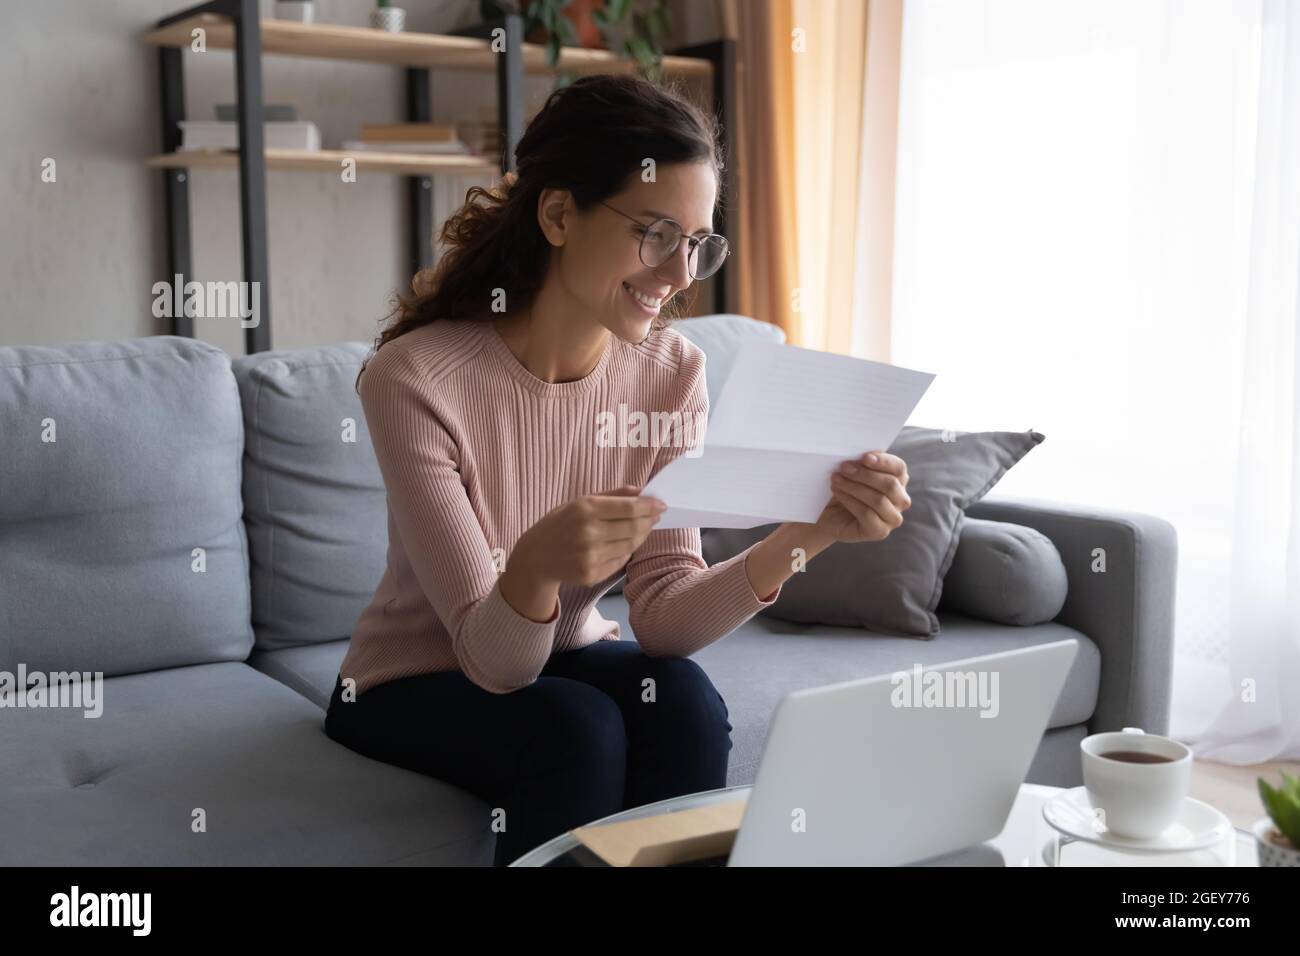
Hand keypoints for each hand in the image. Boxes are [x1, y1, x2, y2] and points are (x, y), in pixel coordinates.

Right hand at [514, 485, 664, 586]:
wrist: (535, 556)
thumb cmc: (560, 524)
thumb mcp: (580, 502)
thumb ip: (613, 495)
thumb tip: (643, 491)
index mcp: (585, 509)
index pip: (628, 508)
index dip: (649, 506)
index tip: (661, 504)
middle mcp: (588, 533)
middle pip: (634, 527)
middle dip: (649, 521)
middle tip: (656, 516)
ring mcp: (590, 556)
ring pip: (630, 545)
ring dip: (641, 535)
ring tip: (642, 528)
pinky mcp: (591, 575)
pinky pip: (620, 561)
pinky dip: (627, 551)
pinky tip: (623, 543)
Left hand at [813, 451, 910, 543]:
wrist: (828, 515)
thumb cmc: (844, 489)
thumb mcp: (853, 472)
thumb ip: (863, 462)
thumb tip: (865, 452)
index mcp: (899, 480)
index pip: (899, 468)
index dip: (883, 462)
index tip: (864, 457)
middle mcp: (901, 500)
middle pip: (889, 484)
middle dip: (865, 474)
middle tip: (843, 467)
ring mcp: (893, 518)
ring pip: (878, 500)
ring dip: (854, 487)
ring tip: (835, 479)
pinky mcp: (880, 532)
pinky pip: (867, 514)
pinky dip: (850, 501)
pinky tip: (837, 492)